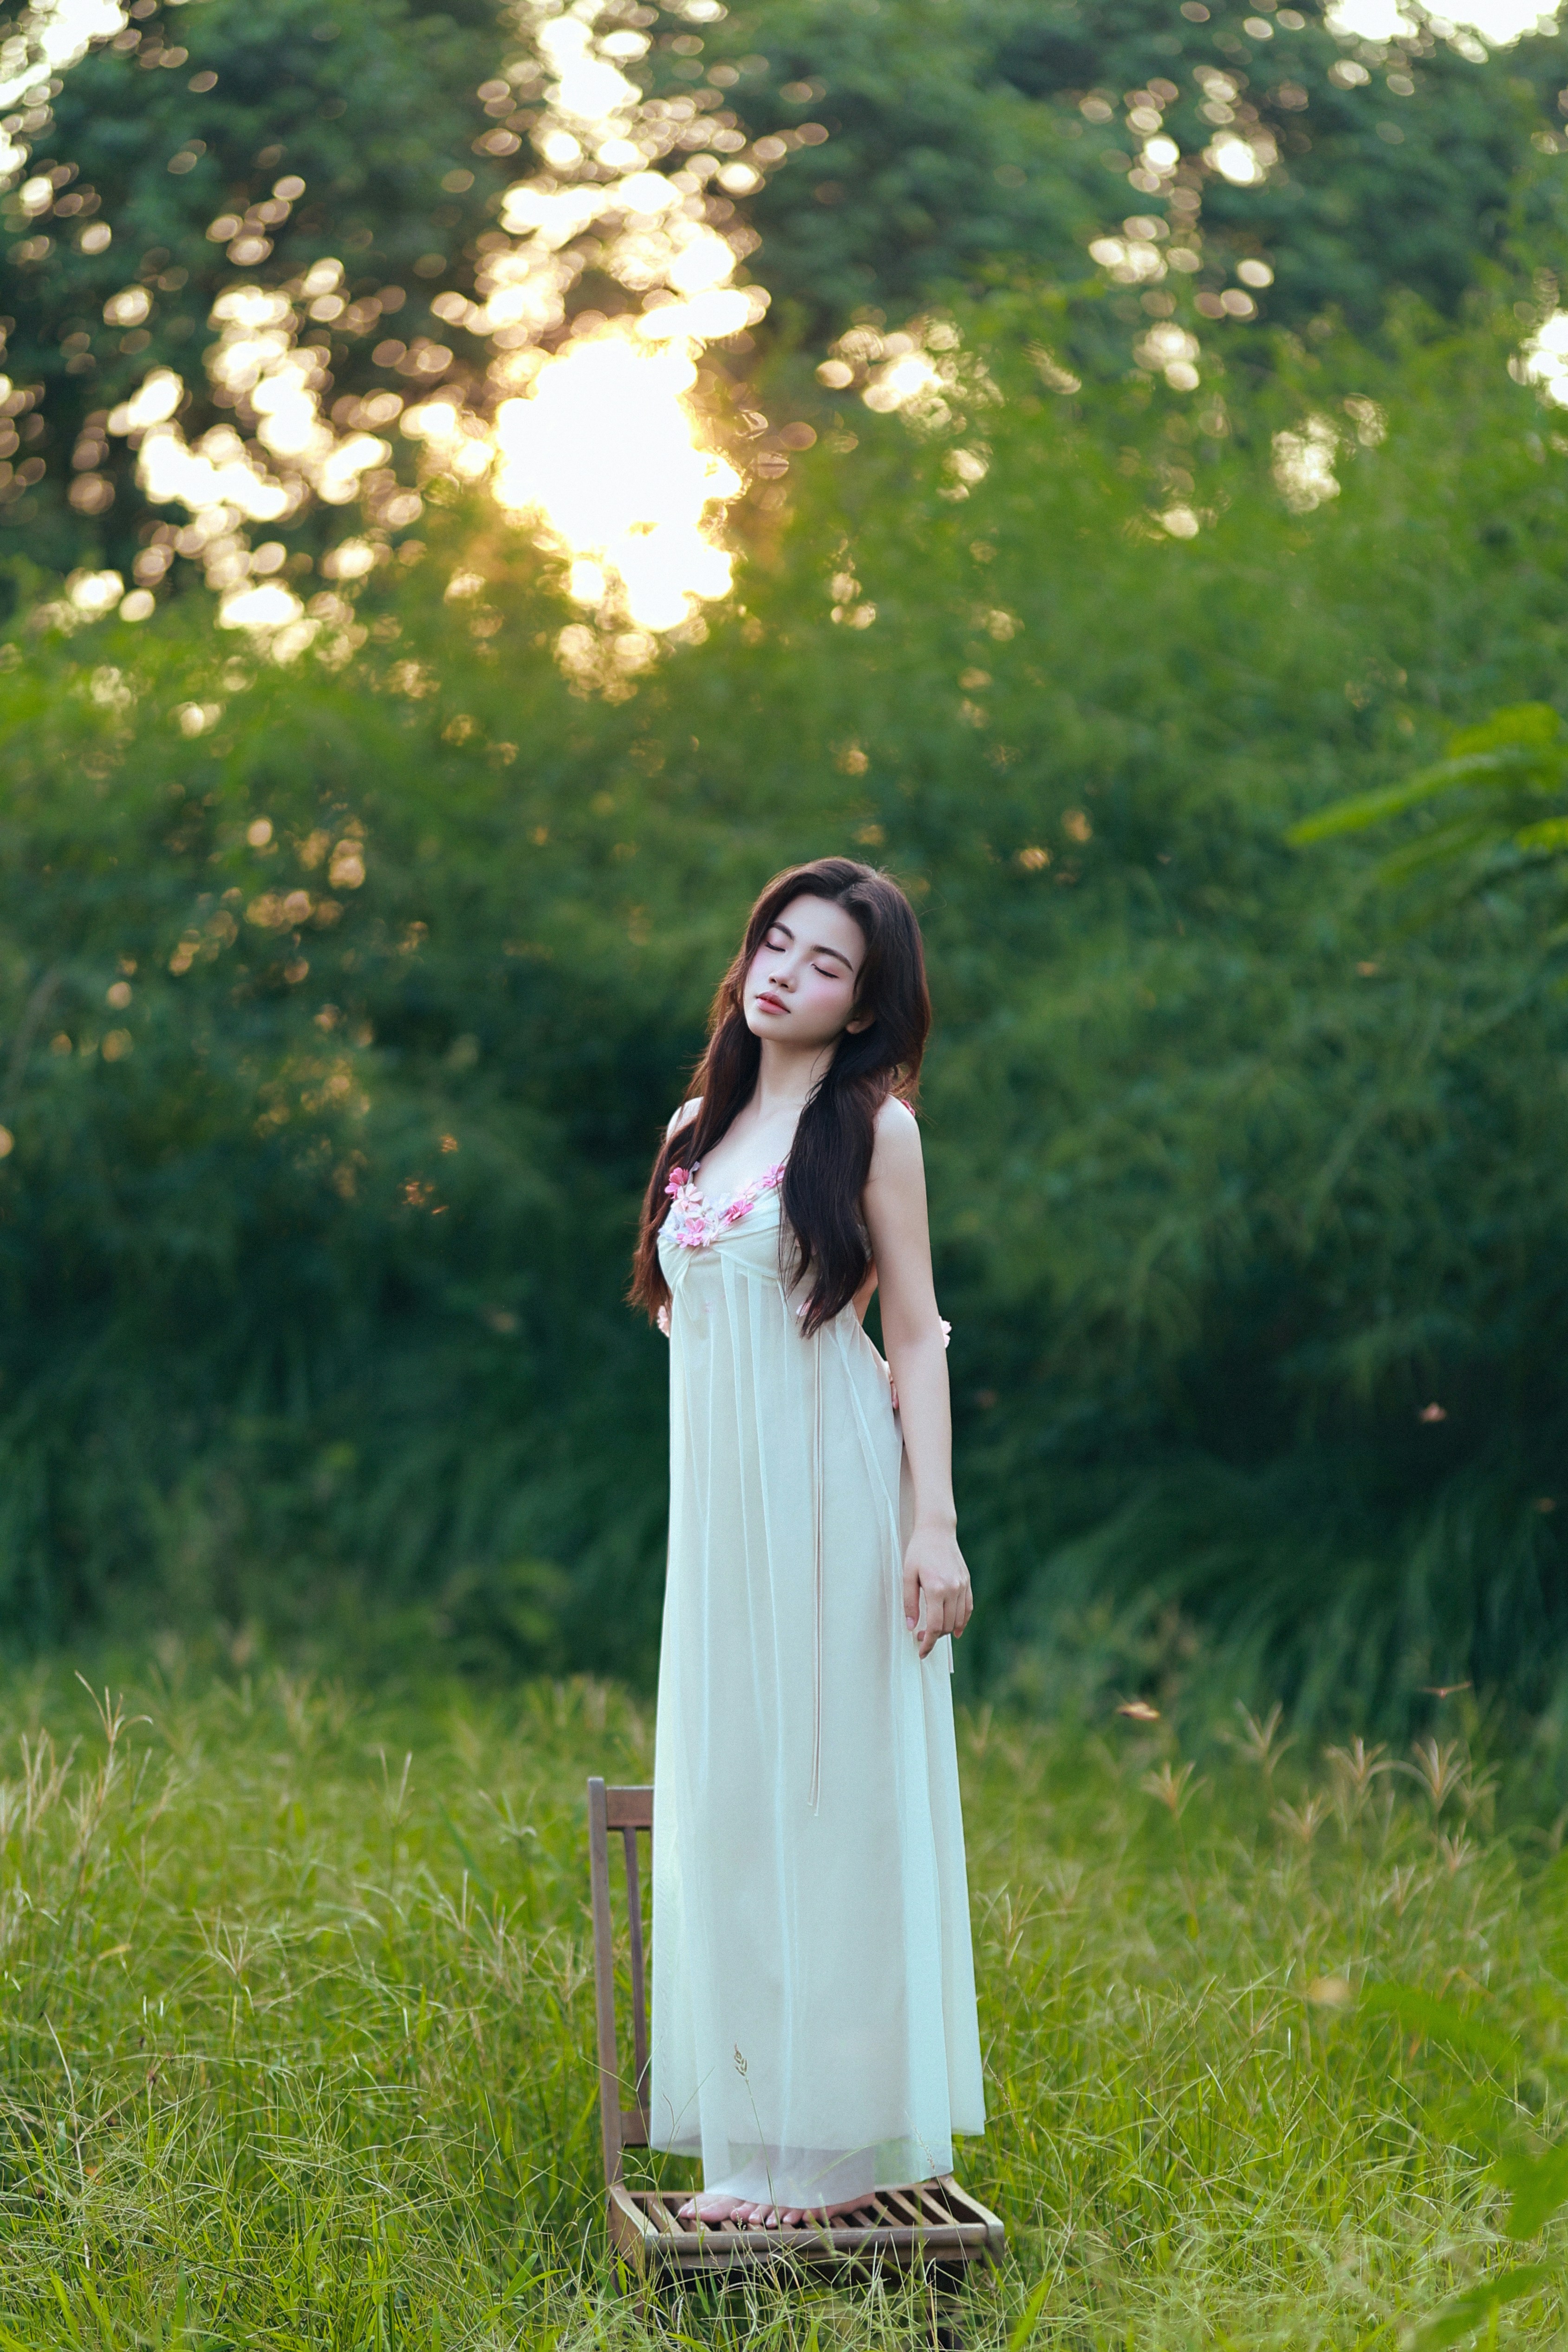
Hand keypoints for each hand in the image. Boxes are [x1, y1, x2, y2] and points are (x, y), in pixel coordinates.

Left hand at [902, 1524, 972, 1659]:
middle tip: (920, 1637)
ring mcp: (963, 1586)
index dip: (928, 1643)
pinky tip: (955, 1629)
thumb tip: (911, 1627)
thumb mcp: (907, 1576)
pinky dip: (962, 1621)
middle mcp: (953, 1589)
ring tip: (933, 1631)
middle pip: (947, 1625)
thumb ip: (909, 1603)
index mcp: (937, 1589)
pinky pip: (968, 1608)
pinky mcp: (967, 1582)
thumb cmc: (919, 1551)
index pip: (935, 1626)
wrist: (937, 1531)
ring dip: (946, 1631)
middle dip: (934, 1637)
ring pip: (958, 1619)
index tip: (921, 1651)